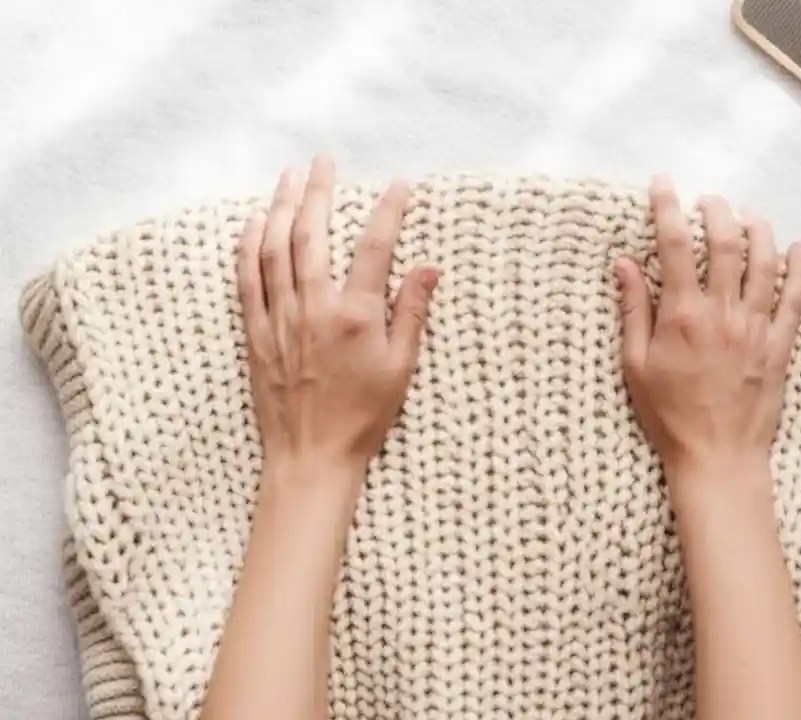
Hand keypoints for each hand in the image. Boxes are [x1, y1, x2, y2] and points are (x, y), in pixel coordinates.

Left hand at [237, 155, 438, 480]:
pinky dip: (248, 246)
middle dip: (320, 190)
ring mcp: (280, 318)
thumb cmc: (364, 417)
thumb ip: (411, 312)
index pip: (375, 248)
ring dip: (283, 206)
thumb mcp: (401, 367)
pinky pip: (247, 279)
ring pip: (276, 248)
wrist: (312, 457)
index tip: (399, 184)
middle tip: (324, 159)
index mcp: (355, 315)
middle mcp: (314, 308)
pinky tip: (254, 222)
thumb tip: (428, 267)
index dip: (389, 211)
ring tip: (290, 176)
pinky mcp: (257, 334)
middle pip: (314, 234)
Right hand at [614, 175, 800, 490]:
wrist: (718, 458)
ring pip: (765, 261)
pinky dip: (800, 268)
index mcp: (682, 315)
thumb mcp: (636, 365)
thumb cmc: (669, 416)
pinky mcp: (780, 346)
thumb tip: (623, 263)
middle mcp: (722, 313)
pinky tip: (799, 247)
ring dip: (758, 229)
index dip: (668, 207)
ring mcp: (756, 328)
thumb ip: (633, 310)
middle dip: (718, 210)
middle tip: (709, 199)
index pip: (674, 244)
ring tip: (748, 216)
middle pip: (726, 242)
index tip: (663, 183)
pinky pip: (796, 298)